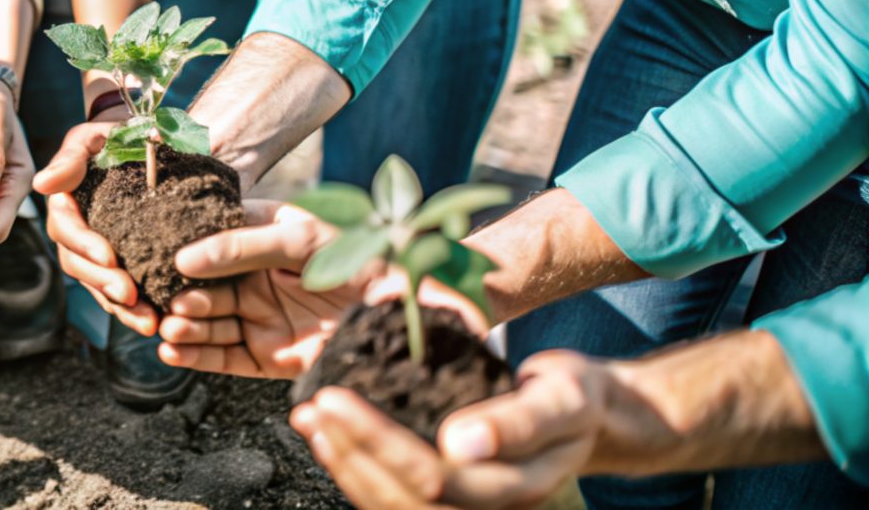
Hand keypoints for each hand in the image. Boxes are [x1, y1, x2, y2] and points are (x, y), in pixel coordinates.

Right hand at [33, 113, 159, 333]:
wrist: (137, 142)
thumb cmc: (113, 135)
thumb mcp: (91, 138)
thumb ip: (69, 159)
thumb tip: (42, 185)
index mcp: (64, 204)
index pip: (67, 228)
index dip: (85, 244)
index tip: (109, 256)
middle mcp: (73, 232)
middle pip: (78, 264)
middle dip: (102, 282)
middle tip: (130, 295)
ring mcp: (91, 252)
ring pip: (96, 285)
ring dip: (118, 306)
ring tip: (148, 321)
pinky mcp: (113, 265)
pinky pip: (115, 292)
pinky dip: (132, 309)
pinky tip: (154, 321)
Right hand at [155, 198, 354, 373]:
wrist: (410, 306)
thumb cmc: (360, 254)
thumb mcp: (299, 239)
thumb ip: (242, 246)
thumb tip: (183, 259)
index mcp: (256, 237)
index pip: (203, 241)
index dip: (174, 250)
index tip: (151, 257)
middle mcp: (250, 276)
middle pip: (199, 287)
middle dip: (176, 295)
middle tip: (161, 302)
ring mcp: (258, 316)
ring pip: (206, 324)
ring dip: (182, 325)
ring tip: (168, 326)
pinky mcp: (268, 354)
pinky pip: (224, 358)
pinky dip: (196, 356)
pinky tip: (173, 350)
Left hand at [292, 351, 615, 509]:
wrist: (588, 416)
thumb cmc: (573, 400)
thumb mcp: (561, 399)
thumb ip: (517, 423)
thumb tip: (460, 444)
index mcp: (515, 487)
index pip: (436, 478)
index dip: (379, 442)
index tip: (336, 398)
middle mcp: (488, 509)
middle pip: (406, 499)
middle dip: (351, 454)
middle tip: (310, 408)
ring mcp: (469, 509)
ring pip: (395, 507)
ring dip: (345, 467)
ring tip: (308, 422)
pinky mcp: (452, 499)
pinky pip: (397, 499)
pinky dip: (357, 472)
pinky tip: (331, 442)